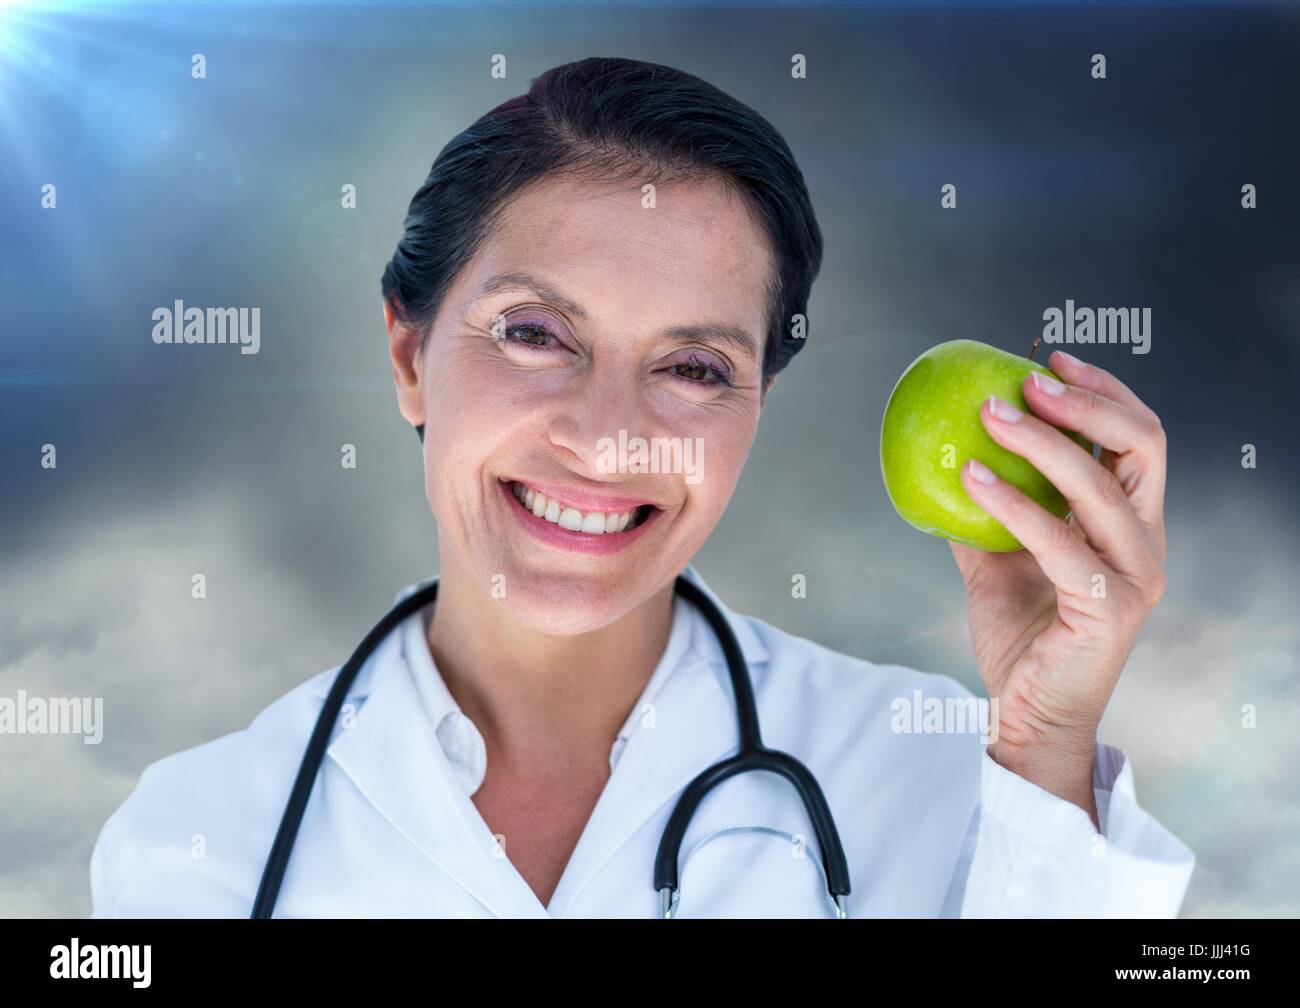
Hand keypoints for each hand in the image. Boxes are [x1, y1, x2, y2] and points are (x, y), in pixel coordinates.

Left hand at [950, 350, 1167, 827]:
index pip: (1138, 438)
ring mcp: (1134, 576)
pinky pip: (1060, 541)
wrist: (1025, 711)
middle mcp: (1144, 542)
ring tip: (990, 415)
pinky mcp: (1109, 609)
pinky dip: (1014, 503)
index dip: (1102, 391)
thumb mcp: (995, 557)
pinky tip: (973, 478)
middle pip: (1143, 446)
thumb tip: (945, 455)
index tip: (1047, 359)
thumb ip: (986, 510)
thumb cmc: (1020, 635)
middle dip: (1085, 401)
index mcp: (1129, 523)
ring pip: (1102, 485)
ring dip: (1043, 442)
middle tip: (1025, 379)